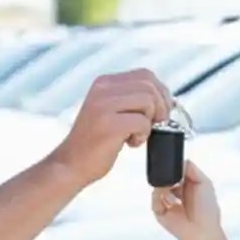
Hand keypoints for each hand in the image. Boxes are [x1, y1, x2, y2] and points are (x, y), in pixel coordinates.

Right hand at [51, 68, 172, 185]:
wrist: (71, 164)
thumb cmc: (96, 142)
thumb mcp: (111, 111)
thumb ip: (132, 100)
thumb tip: (168, 99)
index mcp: (104, 82)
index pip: (145, 75)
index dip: (161, 93)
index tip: (160, 113)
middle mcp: (102, 89)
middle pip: (150, 86)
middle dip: (161, 107)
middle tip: (154, 126)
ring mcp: (104, 105)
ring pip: (149, 101)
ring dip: (150, 122)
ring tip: (137, 135)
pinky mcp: (108, 124)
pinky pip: (143, 122)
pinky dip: (143, 135)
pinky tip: (129, 143)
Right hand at [152, 161, 222, 239]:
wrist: (202, 230)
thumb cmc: (207, 209)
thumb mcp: (204, 182)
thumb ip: (192, 169)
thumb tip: (180, 161)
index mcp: (188, 186)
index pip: (175, 173)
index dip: (173, 170)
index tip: (174, 169)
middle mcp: (177, 193)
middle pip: (164, 179)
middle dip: (166, 178)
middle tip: (173, 182)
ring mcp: (168, 203)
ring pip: (157, 188)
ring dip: (164, 189)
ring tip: (172, 194)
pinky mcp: (160, 213)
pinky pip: (154, 201)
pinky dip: (160, 199)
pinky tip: (170, 202)